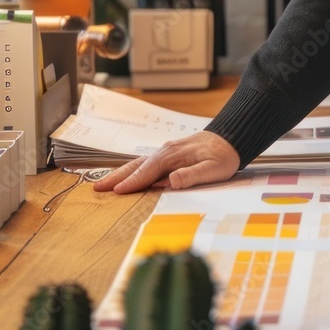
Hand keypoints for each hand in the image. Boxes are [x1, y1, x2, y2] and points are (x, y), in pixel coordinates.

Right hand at [92, 131, 239, 194]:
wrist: (232, 138)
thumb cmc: (224, 156)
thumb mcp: (214, 169)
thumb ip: (192, 175)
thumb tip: (171, 181)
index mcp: (175, 156)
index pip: (149, 171)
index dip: (133, 182)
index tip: (117, 192)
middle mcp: (167, 152)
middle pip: (138, 165)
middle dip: (118, 177)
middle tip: (97, 188)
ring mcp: (167, 152)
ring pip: (140, 163)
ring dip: (122, 173)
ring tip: (104, 183)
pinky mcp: (170, 154)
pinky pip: (147, 163)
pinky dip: (133, 170)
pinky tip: (127, 176)